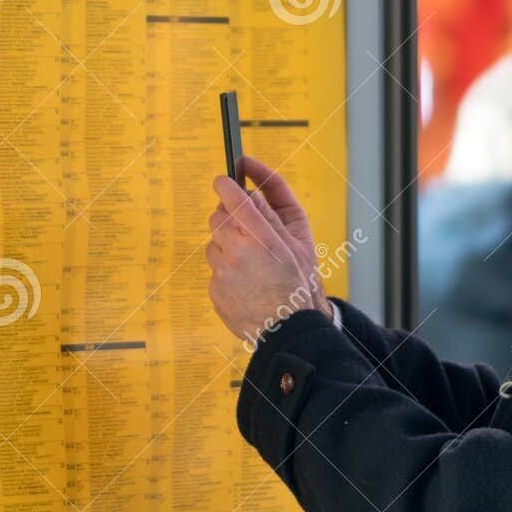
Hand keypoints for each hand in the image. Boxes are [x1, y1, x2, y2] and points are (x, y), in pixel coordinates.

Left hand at [207, 173, 331, 348]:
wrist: (288, 331)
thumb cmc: (298, 289)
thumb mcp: (298, 248)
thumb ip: (272, 217)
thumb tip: (250, 194)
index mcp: (263, 240)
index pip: (235, 200)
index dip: (226, 185)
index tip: (222, 180)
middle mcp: (239, 254)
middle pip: (217, 219)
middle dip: (227, 218)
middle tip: (242, 229)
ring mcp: (222, 274)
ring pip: (213, 246)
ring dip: (226, 248)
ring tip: (250, 267)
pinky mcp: (214, 290)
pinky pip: (214, 272)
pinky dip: (225, 274)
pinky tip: (245, 285)